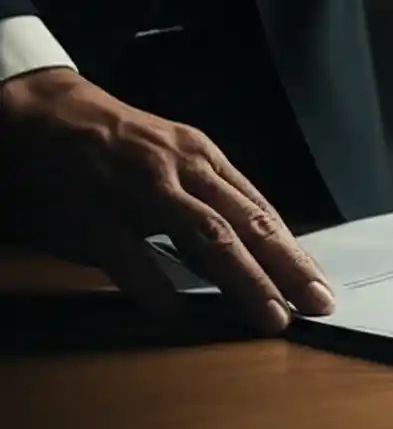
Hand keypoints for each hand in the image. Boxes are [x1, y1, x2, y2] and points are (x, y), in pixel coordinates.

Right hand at [0, 68, 331, 333]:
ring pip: (207, 238)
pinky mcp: (93, 217)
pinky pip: (132, 258)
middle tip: (317, 304)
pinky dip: (158, 287)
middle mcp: (179, 171)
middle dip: (288, 268)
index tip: (320, 285)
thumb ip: (207, 201)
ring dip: (245, 280)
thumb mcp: (170, 160)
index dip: (295, 252)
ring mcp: (137, 193)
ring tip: (270, 315)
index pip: (260, 212)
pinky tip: (179, 314)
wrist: (36, 114)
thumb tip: (251, 253)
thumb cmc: (111, 145)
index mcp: (202, 158)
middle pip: (247, 225)